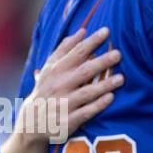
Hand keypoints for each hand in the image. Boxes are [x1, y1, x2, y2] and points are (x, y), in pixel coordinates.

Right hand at [19, 27, 122, 143]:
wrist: (32, 122)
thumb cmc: (46, 90)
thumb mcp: (50, 68)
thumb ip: (65, 50)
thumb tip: (82, 31)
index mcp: (55, 70)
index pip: (76, 52)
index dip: (91, 41)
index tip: (106, 31)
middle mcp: (59, 85)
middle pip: (83, 71)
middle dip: (101, 62)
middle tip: (118, 54)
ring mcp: (63, 104)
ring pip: (86, 92)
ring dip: (104, 85)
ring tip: (121, 78)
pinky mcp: (68, 121)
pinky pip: (85, 112)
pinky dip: (97, 105)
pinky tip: (110, 98)